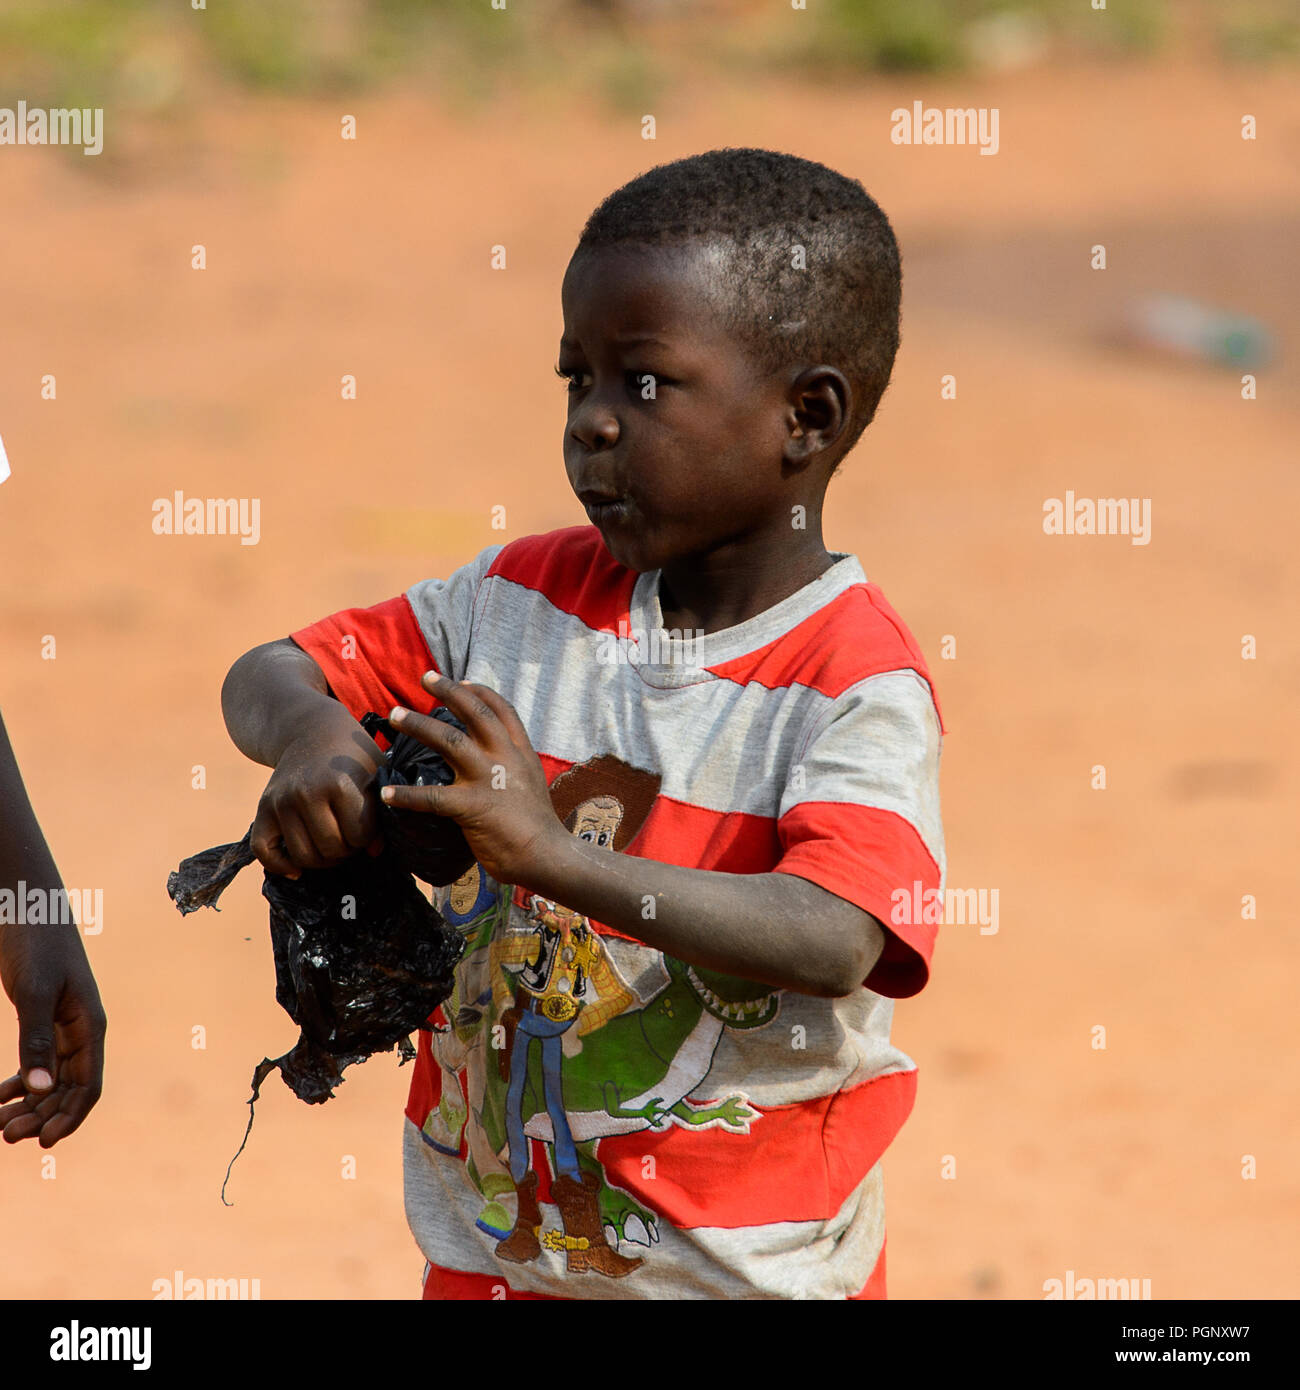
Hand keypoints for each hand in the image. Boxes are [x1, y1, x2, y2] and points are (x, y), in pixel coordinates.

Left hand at [0, 927, 105, 1146]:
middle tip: (6, 1136)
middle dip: (40, 1116)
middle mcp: (80, 1031)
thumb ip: (35, 1041)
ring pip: (50, 1081)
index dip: (70, 1118)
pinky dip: (18, 1084)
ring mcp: (63, 1027)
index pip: (89, 1086)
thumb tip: (37, 1090)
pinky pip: (37, 1063)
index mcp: (89, 1026)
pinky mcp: (43, 1019)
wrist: (27, 906)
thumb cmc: (35, 944)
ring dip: (27, 1106)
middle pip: (68, 1090)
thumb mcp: (32, 993)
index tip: (43, 1143)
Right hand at [250, 712, 385, 877]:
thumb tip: (375, 852)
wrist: (312, 732)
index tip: (366, 825)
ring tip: (331, 843)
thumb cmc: (352, 757)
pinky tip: (297, 867)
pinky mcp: (264, 808)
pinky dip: (280, 865)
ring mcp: (282, 801)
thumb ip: (381, 814)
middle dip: (345, 850)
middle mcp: (306, 793)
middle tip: (349, 837)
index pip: (359, 837)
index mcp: (340, 784)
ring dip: (321, 859)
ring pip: (302, 857)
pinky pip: (264, 851)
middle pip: (330, 850)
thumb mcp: (376, 776)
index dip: (367, 837)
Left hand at [380, 674, 562, 887]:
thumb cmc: (536, 826)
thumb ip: (511, 767)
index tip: (461, 681)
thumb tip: (491, 763)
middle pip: (475, 713)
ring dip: (419, 725)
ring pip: (450, 741)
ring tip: (395, 715)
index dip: (479, 692)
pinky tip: (387, 794)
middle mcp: (505, 758)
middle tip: (425, 678)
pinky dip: (406, 796)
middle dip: (448, 691)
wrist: (547, 855)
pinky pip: (432, 797)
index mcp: (521, 752)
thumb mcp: (531, 783)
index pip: (501, 710)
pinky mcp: (472, 806)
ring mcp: (488, 780)